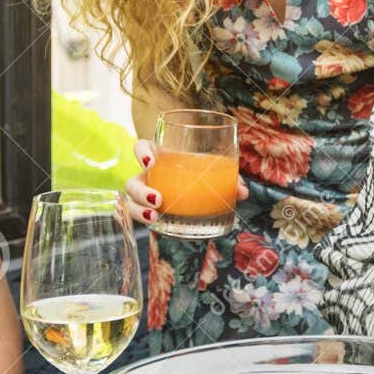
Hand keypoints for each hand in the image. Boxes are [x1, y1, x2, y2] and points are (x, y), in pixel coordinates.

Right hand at [122, 139, 247, 226]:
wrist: (195, 185)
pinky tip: (147, 225)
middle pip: (133, 181)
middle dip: (141, 191)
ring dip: (138, 210)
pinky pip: (135, 216)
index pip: (141, 147)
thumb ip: (227, 177)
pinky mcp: (148, 211)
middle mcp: (148, 176)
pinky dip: (135, 220)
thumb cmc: (201, 172)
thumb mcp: (212, 170)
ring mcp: (145, 195)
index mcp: (160, 157)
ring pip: (131, 202)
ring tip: (155, 217)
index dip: (141, 153)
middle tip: (158, 200)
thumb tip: (242, 191)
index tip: (151, 162)